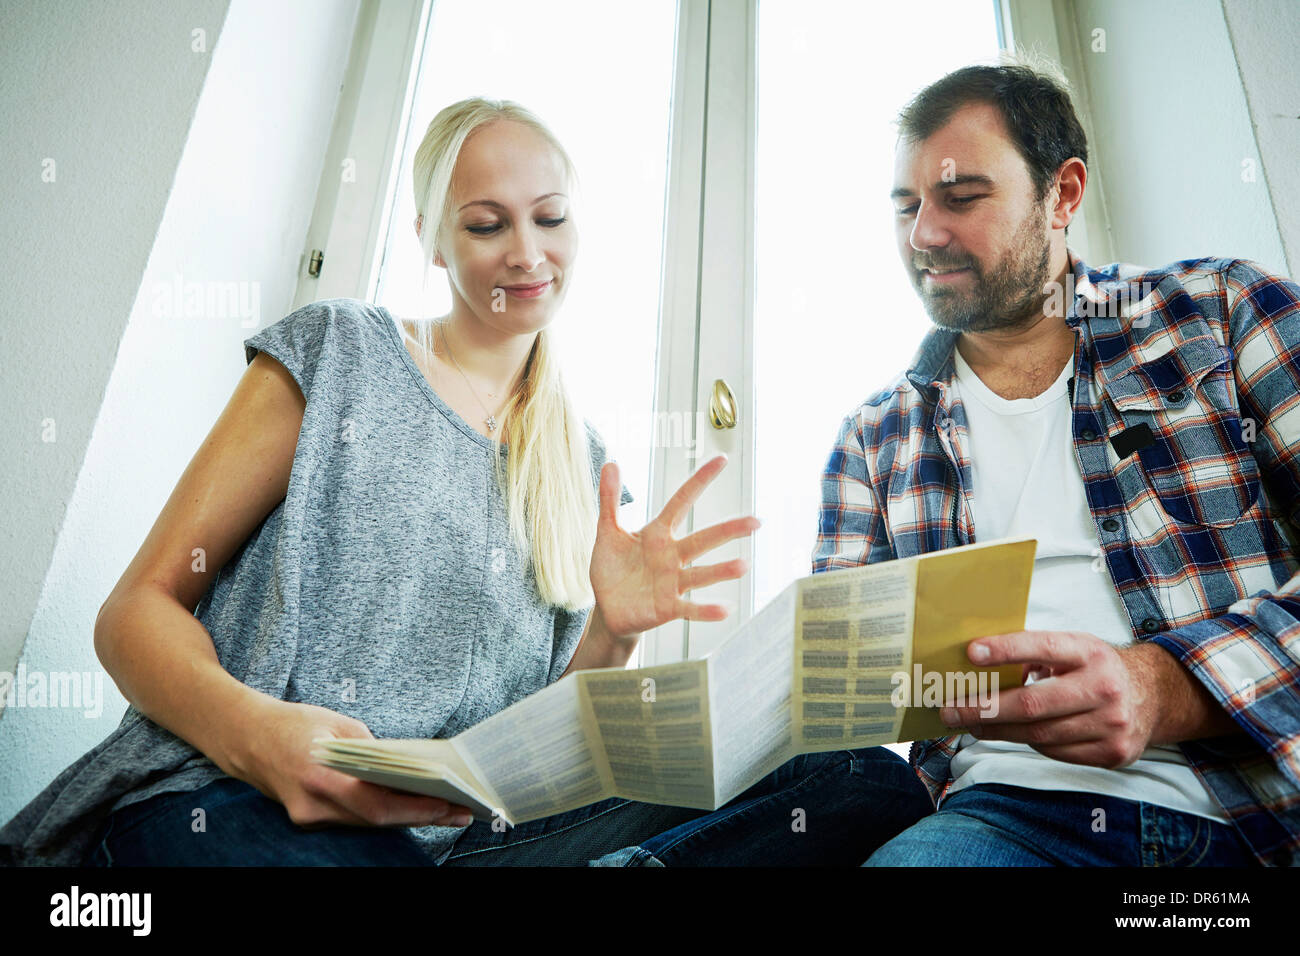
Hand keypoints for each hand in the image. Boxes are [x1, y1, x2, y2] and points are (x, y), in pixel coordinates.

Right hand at [231, 697, 476, 828]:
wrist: (245, 737)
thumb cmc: (294, 724)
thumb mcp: (340, 724)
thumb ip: (374, 750)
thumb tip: (410, 769)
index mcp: (320, 777)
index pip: (376, 805)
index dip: (416, 809)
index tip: (449, 806)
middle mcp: (312, 806)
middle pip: (377, 820)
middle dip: (421, 815)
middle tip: (461, 811)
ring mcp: (308, 818)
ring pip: (367, 824)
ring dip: (406, 817)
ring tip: (445, 810)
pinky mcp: (308, 819)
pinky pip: (353, 820)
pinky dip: (382, 814)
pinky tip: (409, 806)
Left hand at [589, 454, 759, 639]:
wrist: (607, 609)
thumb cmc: (612, 569)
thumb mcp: (608, 532)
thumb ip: (610, 500)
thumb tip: (611, 463)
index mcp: (657, 533)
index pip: (682, 501)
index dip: (700, 480)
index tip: (721, 459)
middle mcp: (671, 555)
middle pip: (703, 539)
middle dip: (729, 530)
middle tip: (755, 521)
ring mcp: (672, 582)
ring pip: (701, 574)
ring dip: (722, 570)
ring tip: (744, 566)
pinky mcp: (668, 607)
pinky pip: (689, 607)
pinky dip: (705, 610)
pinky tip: (725, 609)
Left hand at [936, 629, 1162, 768]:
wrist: (1155, 696)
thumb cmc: (1097, 668)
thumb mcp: (1074, 648)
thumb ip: (1036, 655)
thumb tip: (980, 667)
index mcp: (1090, 652)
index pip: (1043, 647)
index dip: (1006, 650)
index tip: (971, 652)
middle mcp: (1103, 688)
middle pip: (1033, 704)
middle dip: (984, 708)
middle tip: (950, 710)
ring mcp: (1111, 724)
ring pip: (1039, 735)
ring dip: (997, 731)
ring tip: (969, 724)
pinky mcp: (1112, 752)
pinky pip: (1055, 752)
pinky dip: (1027, 743)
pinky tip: (1009, 734)